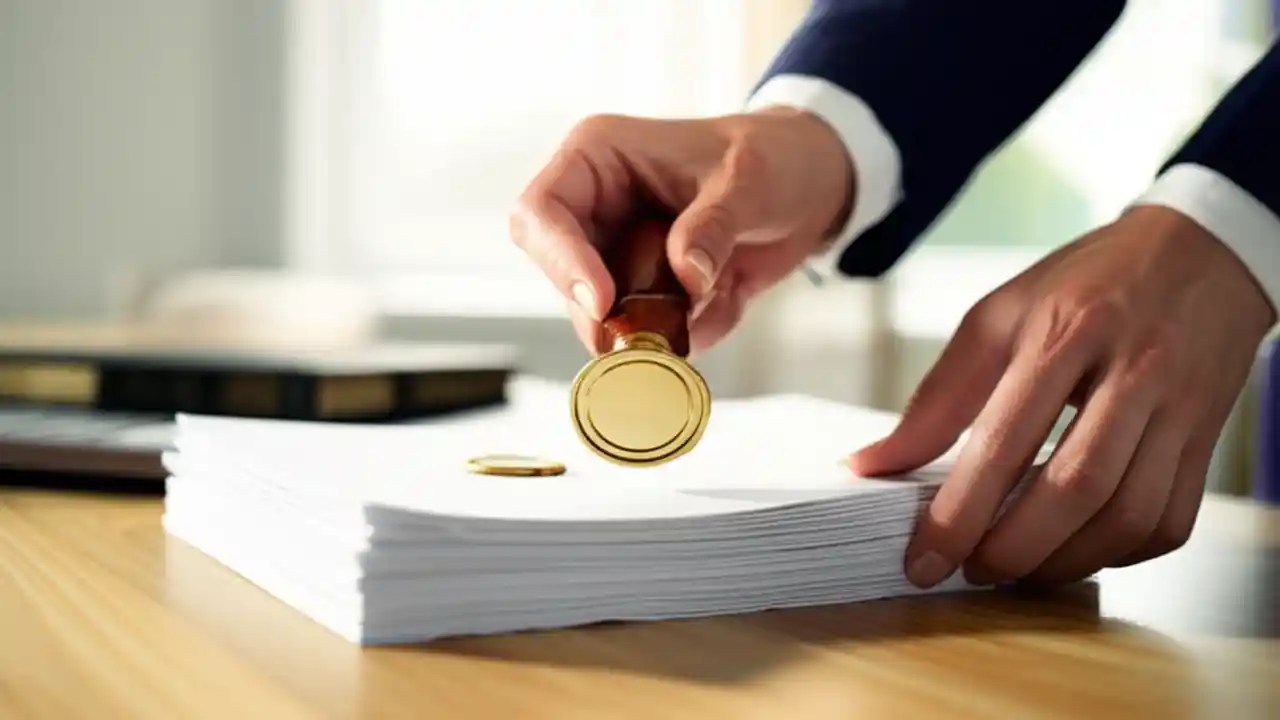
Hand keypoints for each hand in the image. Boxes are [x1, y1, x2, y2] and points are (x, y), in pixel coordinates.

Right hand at [509, 109, 852, 354]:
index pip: (541, 212)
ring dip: (658, 325)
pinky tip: (730, 294)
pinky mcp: (647, 292)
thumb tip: (686, 277)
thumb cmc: (771, 157)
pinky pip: (651, 332)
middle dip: (608, 314)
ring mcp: (619, 255)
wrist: (809, 184)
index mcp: (598, 159)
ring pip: (603, 317)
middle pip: (563, 277)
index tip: (603, 303)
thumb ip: (714, 225)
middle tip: (653, 337)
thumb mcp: (750, 180)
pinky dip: (692, 329)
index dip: (560, 261)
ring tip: (719, 293)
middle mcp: (596, 209)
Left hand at [849, 206, 1275, 586]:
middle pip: (1075, 486)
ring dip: (1064, 560)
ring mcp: (1179, 406)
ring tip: (1015, 568)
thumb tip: (870, 465)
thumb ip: (938, 397)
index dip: (959, 513)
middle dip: (1014, 547)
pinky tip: (1074, 549)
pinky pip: (1167, 520)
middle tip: (972, 571)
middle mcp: (1131, 368)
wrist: (1198, 251)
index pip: (1003, 439)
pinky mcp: (1207, 438)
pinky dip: (1116, 552)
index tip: (922, 560)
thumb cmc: (1085, 284)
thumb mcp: (999, 316)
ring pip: (1127, 513)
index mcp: (1064, 329)